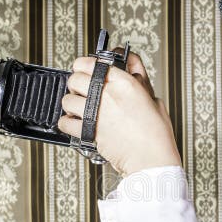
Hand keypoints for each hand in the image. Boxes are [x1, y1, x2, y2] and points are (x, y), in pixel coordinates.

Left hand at [58, 49, 181, 176]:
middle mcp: (107, 95)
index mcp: (124, 83)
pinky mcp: (88, 131)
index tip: (85, 68)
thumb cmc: (156, 134)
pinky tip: (75, 123)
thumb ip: (140, 83)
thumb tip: (133, 75)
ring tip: (79, 108)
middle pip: (75, 78)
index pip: (92, 62)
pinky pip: (65, 122)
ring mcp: (96, 113)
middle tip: (81, 89)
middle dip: (76, 83)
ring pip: (67, 100)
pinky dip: (67, 123)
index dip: (85, 64)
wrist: (151, 158)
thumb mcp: (153, 99)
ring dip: (71, 103)